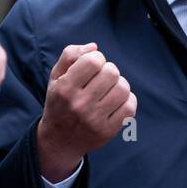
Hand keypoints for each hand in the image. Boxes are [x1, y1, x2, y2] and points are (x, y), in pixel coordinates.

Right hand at [36, 44, 136, 181]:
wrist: (59, 140)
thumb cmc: (60, 101)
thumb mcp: (56, 76)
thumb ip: (70, 55)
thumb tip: (94, 47)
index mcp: (65, 88)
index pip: (93, 60)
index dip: (97, 57)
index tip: (92, 66)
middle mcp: (79, 104)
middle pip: (111, 72)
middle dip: (109, 70)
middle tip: (101, 78)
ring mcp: (95, 120)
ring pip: (123, 88)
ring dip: (119, 84)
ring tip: (109, 89)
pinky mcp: (108, 131)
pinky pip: (130, 107)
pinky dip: (127, 100)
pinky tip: (117, 101)